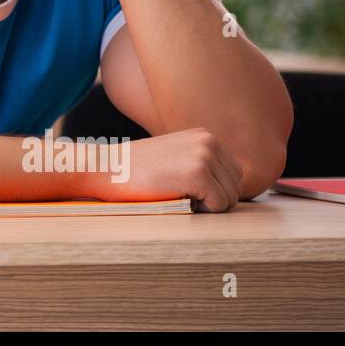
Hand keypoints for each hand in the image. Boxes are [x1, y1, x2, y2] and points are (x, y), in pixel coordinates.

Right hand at [87, 127, 245, 211]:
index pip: (234, 174)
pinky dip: (202, 210)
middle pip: (236, 186)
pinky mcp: (198, 173)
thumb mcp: (175, 156)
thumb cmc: (137, 170)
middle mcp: (209, 141)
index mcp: (205, 136)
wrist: (107, 169)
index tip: (186, 188)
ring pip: (230, 198)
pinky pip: (219, 205)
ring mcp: (205, 156)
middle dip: (214, 198)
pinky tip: (177, 198)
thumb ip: (203, 163)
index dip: (214, 190)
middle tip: (181, 194)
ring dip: (208, 205)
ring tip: (178, 194)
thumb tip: (232, 189)